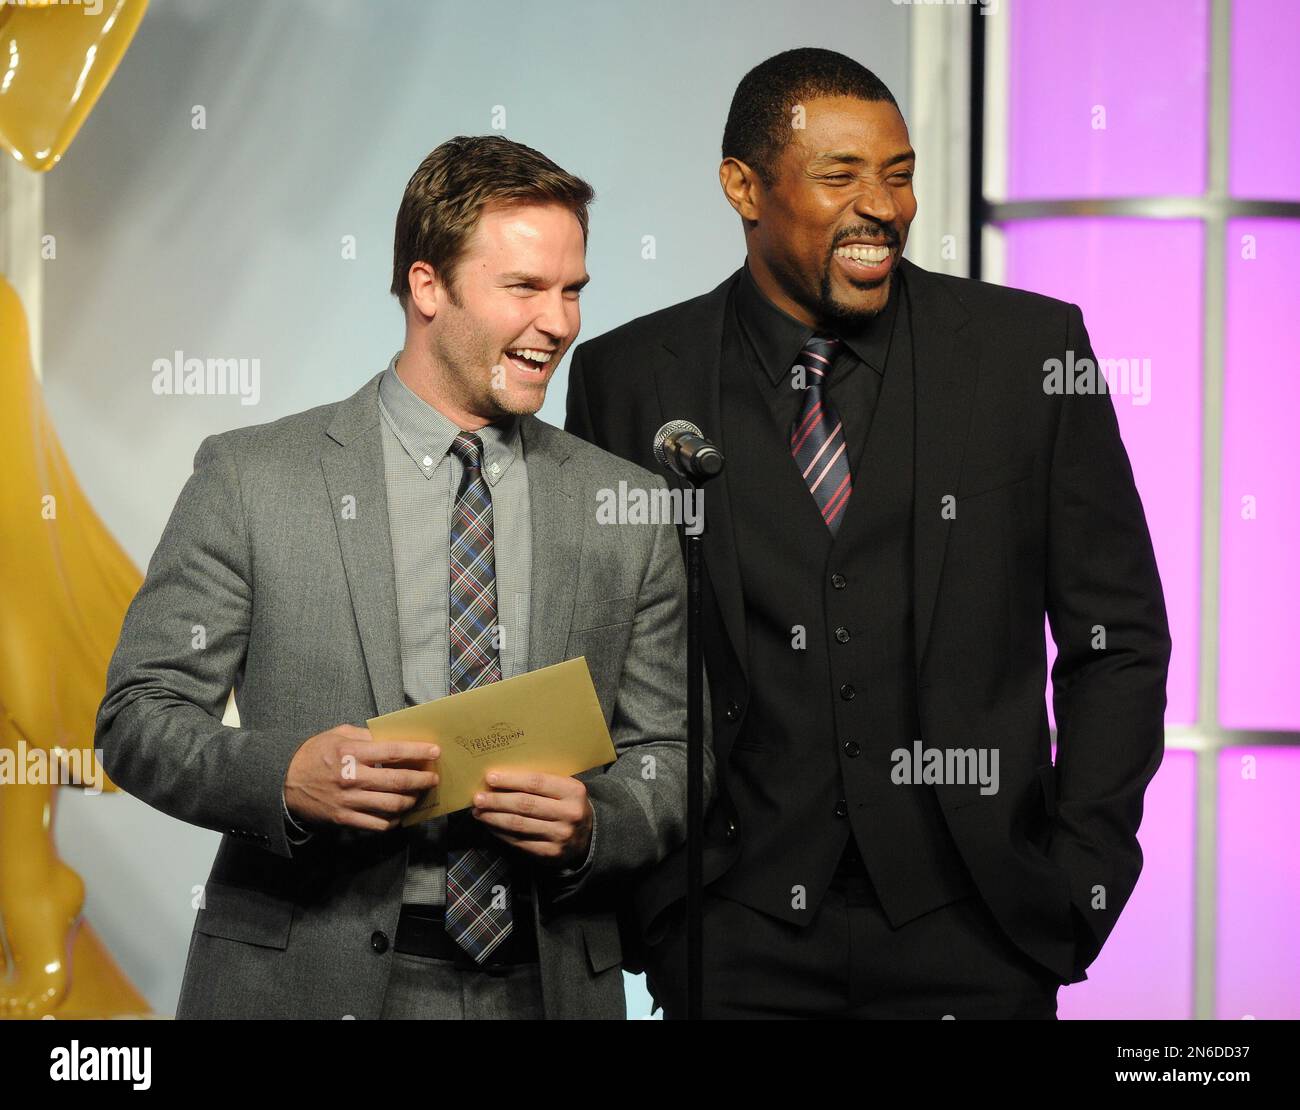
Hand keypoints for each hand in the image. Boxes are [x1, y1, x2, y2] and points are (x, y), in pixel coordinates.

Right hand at [284, 725, 438, 831]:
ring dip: (411, 800)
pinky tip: (399, 813)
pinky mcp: (344, 818)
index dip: (418, 751)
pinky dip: (393, 820)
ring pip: (392, 805)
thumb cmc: (313, 754)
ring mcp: (349, 800)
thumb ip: (365, 735)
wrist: (284, 782)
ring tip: (418, 795)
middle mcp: (352, 777)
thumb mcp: (337, 734)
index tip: (435, 752)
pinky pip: (377, 824)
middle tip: (433, 778)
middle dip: (422, 779)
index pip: (393, 751)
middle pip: (398, 781)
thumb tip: (393, 737)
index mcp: (351, 752)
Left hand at [471, 770, 592, 867]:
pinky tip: (491, 826)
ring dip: (494, 818)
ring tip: (479, 812)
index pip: (536, 783)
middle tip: (478, 798)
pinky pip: (520, 842)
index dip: (511, 780)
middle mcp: (569, 813)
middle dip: (497, 801)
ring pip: (519, 824)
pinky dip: (501, 833)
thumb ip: (542, 783)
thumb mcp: (565, 789)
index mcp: (573, 791)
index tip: (490, 778)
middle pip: (525, 805)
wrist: (589, 837)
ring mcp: (560, 835)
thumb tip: (502, 778)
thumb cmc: (568, 805)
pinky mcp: (550, 853)